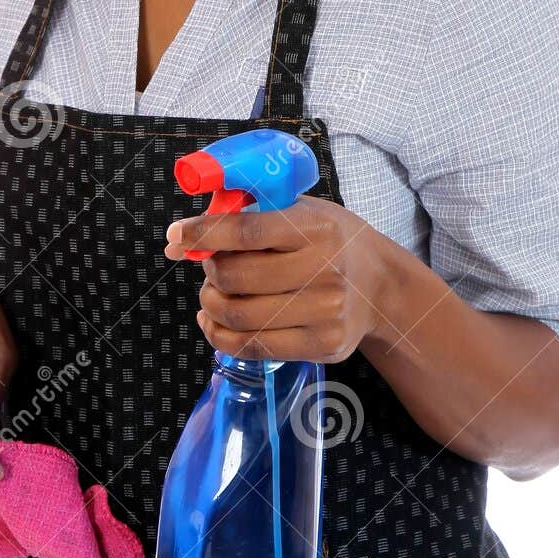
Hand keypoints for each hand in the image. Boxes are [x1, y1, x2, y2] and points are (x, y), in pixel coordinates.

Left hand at [163, 196, 387, 363]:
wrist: (380, 285)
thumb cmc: (329, 241)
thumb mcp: (299, 210)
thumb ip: (245, 216)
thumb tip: (178, 243)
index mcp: (315, 227)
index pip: (246, 232)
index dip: (203, 234)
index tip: (178, 236)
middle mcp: (324, 269)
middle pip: (235, 277)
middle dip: (209, 270)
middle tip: (211, 266)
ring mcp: (325, 312)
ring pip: (238, 315)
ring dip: (211, 304)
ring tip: (215, 293)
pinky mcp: (322, 345)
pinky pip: (252, 347)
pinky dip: (220, 335)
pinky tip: (217, 321)